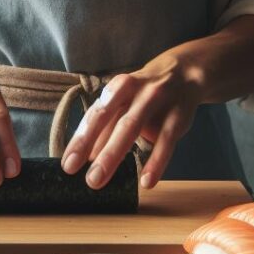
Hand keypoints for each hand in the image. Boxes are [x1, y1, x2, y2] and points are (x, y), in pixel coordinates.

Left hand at [59, 50, 203, 189]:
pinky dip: (156, 161)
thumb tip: (89, 156)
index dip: (81, 139)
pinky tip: (146, 181)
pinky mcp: (178, 115)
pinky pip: (166, 140)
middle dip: (93, 147)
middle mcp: (135, 91)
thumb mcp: (127, 103)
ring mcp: (157, 100)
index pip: (96, 115)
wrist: (185, 72)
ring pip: (132, 127)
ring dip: (113, 154)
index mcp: (118, 87)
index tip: (68, 164)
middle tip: (81, 175)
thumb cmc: (145, 93)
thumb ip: (109, 128)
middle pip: (110, 119)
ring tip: (99, 180)